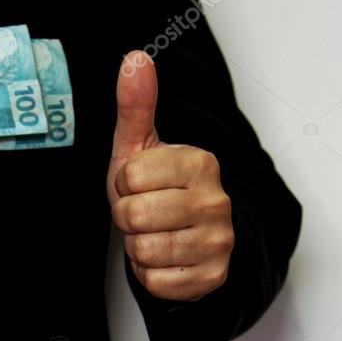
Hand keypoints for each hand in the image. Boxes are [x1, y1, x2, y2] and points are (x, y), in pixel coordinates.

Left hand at [106, 51, 233, 301]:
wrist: (186, 239)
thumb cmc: (157, 190)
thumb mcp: (139, 147)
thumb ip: (135, 105)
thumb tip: (133, 58)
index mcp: (199, 162)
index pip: (129, 178)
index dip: (123, 186)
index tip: (139, 186)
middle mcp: (216, 200)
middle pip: (133, 216)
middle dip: (127, 219)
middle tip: (143, 213)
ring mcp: (218, 241)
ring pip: (143, 250)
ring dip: (138, 247)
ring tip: (154, 234)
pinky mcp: (212, 277)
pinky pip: (155, 281)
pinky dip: (149, 274)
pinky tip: (164, 259)